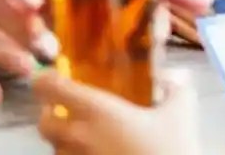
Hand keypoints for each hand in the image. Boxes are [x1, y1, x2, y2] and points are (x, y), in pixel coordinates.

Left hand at [33, 68, 200, 154]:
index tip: (57, 77)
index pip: (48, 88)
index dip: (46, 80)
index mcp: (95, 110)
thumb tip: (174, 77)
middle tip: (68, 110)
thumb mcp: (180, 114)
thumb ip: (176, 89)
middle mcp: (78, 137)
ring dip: (63, 141)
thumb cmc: (170, 150)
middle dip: (51, 115)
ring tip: (88, 139)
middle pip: (44, 124)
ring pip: (55, 149)